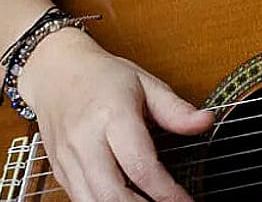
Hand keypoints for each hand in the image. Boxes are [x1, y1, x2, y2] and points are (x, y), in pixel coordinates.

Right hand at [18, 27, 213, 200]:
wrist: (56, 72)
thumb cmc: (103, 77)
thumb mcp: (146, 83)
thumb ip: (175, 108)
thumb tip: (205, 122)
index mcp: (112, 115)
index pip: (140, 165)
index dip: (166, 191)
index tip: (186, 201)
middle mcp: (85, 141)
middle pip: (112, 193)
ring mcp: (67, 159)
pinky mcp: (59, 171)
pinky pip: (80, 199)